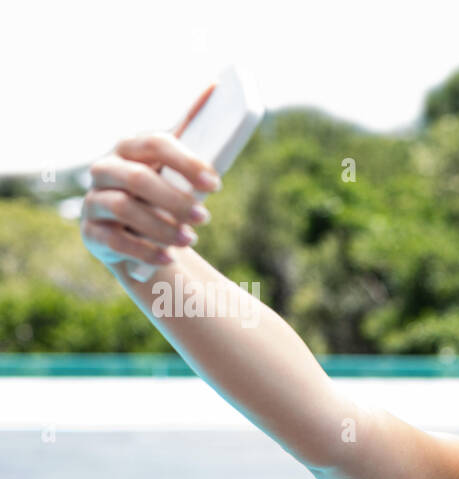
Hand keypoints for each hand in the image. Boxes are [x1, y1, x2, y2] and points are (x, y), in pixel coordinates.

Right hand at [80, 92, 220, 273]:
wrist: (141, 235)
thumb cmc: (164, 194)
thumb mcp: (177, 168)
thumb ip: (191, 134)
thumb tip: (214, 88)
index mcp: (130, 148)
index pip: (155, 144)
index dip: (186, 163)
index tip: (215, 184)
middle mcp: (105, 170)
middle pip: (138, 179)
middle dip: (174, 200)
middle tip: (204, 218)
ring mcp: (94, 201)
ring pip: (124, 209)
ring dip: (162, 227)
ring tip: (190, 240)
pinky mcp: (91, 233)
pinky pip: (115, 241)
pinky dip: (145, 251)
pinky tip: (169, 259)